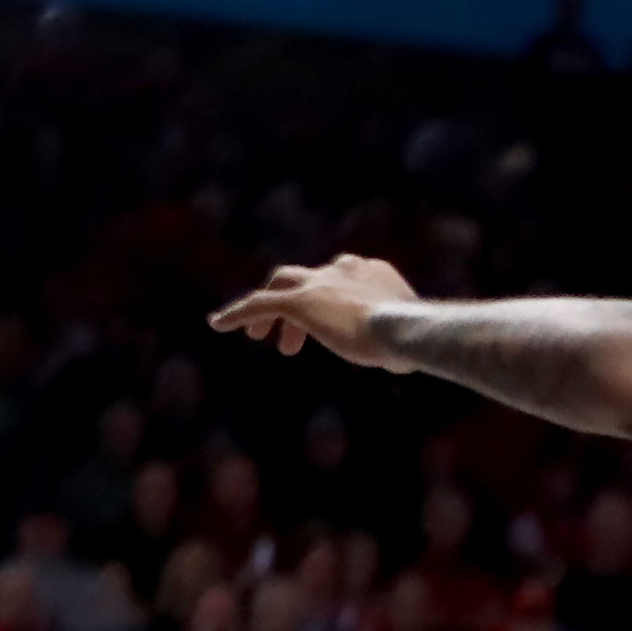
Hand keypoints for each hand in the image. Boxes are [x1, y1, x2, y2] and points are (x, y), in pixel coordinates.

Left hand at [209, 254, 421, 368]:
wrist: (403, 328)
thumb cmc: (413, 339)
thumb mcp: (408, 338)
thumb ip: (398, 340)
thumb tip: (403, 361)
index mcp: (374, 272)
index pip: (342, 278)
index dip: (329, 300)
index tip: (330, 324)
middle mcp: (345, 269)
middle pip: (307, 277)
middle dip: (295, 300)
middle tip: (290, 335)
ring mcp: (320, 282)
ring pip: (280, 286)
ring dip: (268, 311)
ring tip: (258, 336)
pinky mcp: (298, 300)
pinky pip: (258, 303)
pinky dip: (237, 313)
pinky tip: (219, 324)